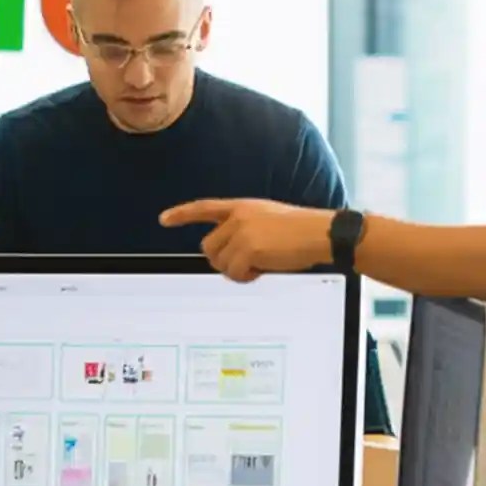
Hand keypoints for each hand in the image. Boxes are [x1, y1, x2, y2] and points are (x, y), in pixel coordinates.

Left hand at [160, 198, 335, 280]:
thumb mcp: (268, 221)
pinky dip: (247, 277)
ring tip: (261, 264)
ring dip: (237, 270)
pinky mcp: (248, 247)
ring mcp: (242, 231)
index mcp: (242, 207)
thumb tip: (226, 255)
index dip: (182, 214)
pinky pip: (233, 273)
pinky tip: (264, 269)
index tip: (164, 220)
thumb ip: (245, 230)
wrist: (321, 233)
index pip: (205, 208)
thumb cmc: (301, 233)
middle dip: (224, 260)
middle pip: (208, 247)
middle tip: (249, 264)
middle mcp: (238, 216)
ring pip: (219, 263)